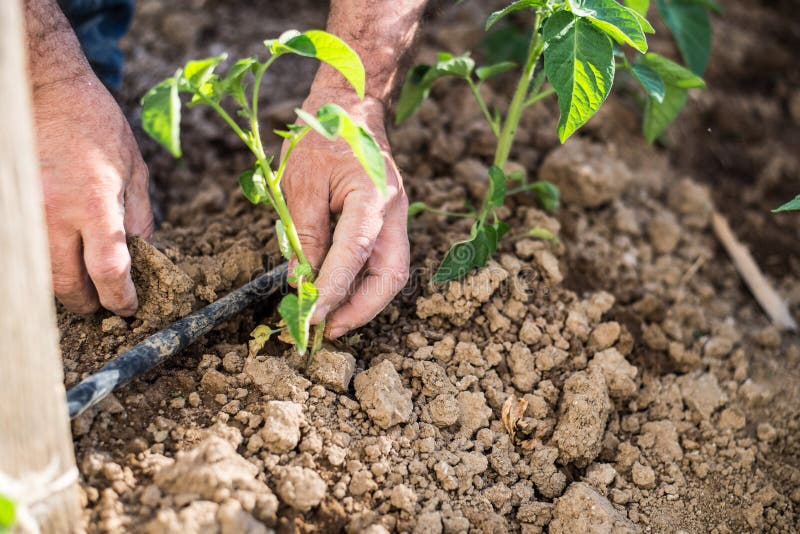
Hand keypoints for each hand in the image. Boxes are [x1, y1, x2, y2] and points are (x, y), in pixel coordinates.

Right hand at [33, 73, 152, 315]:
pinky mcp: (8, 208)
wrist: (43, 89)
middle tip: (102, 304)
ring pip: (40, 275)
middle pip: (67, 286)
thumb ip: (138, 217)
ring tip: (80, 287)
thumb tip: (141, 255)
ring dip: (61, 288)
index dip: (121, 298)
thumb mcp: (133, 168)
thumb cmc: (94, 125)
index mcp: (94, 203)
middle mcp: (54, 214)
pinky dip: (40, 264)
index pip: (109, 271)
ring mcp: (24, 212)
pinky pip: (23, 251)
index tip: (128, 307)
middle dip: (88, 303)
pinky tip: (57, 259)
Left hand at [282, 87, 409, 338]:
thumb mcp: (301, 181)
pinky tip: (336, 292)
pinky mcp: (388, 222)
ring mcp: (396, 218)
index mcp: (373, 195)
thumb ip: (305, 234)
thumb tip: (302, 281)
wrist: (352, 106)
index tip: (310, 317)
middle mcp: (393, 211)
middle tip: (329, 329)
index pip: (355, 253)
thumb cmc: (323, 135)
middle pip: (392, 275)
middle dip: (362, 309)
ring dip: (362, 301)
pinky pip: (380, 261)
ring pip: (391, 273)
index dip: (333, 290)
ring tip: (329, 318)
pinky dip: (359, 282)